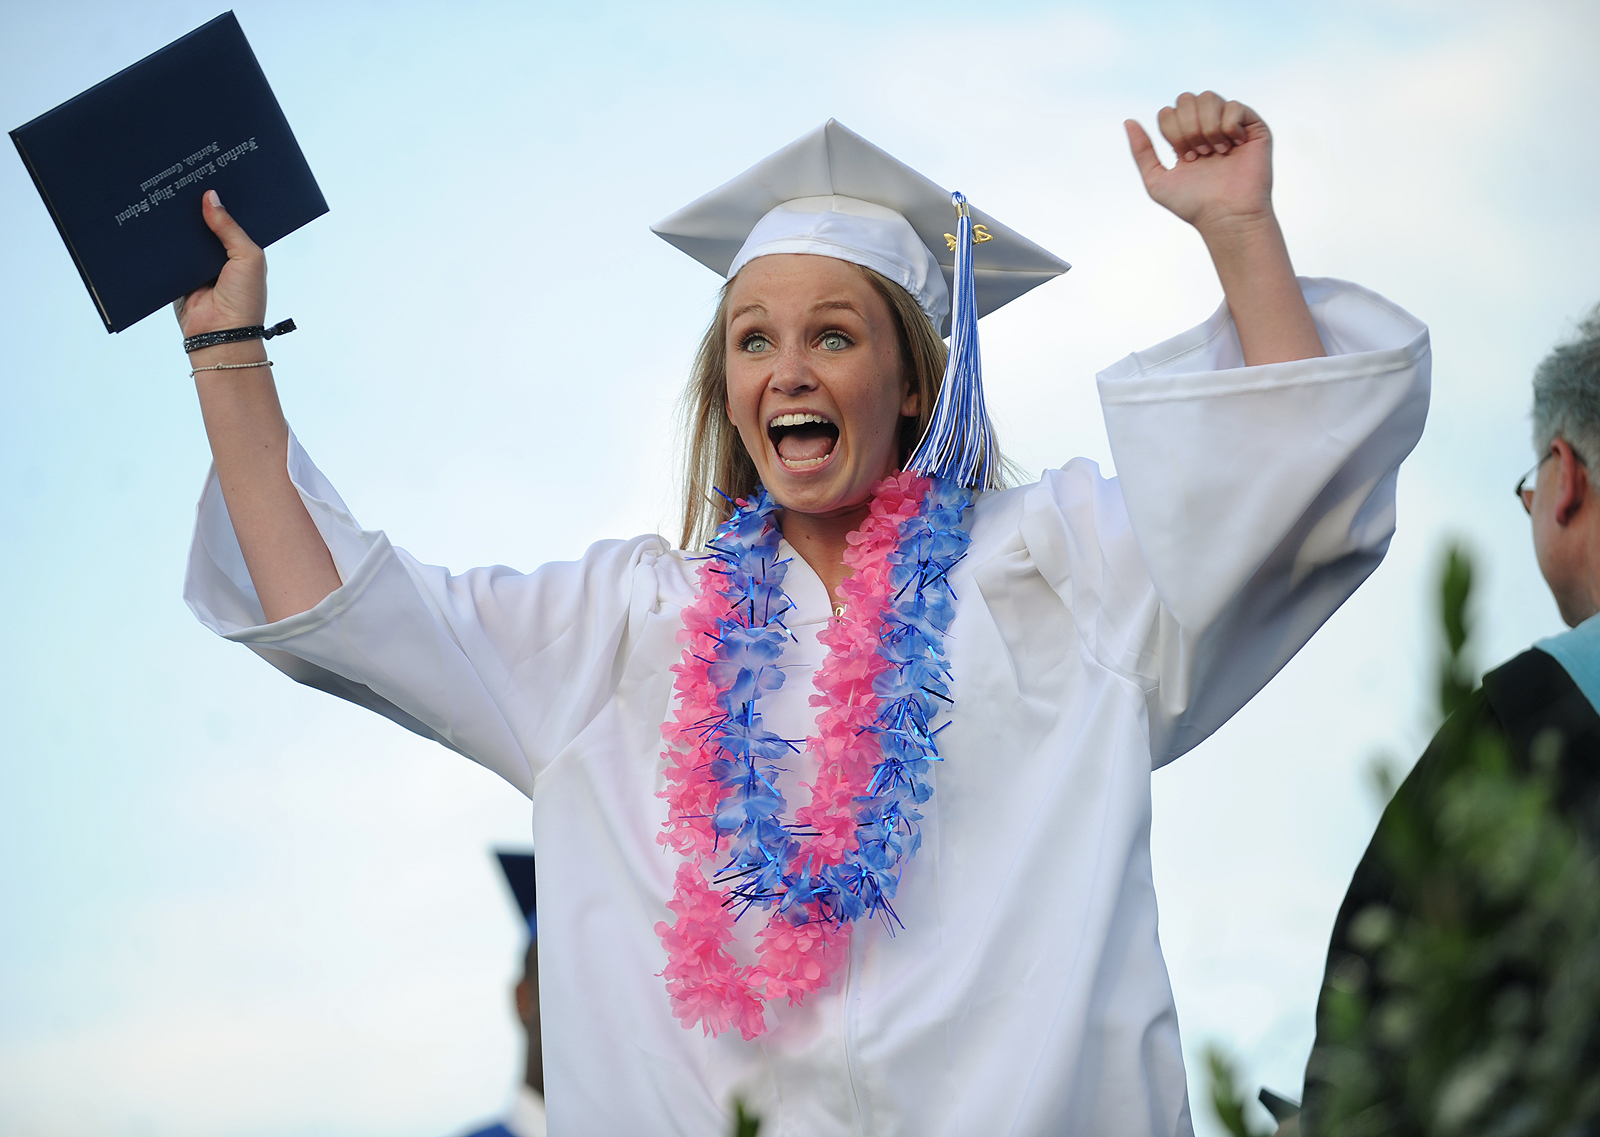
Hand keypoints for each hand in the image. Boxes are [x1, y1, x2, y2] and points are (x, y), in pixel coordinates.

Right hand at [173, 189, 267, 338]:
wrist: (221, 333)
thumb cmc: (244, 300)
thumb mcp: (247, 257)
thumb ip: (230, 228)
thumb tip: (211, 197)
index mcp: (241, 249)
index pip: (230, 218)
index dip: (222, 200)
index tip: (210, 175)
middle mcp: (219, 255)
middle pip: (204, 223)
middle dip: (196, 206)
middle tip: (184, 177)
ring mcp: (197, 265)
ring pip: (184, 235)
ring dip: (177, 221)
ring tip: (166, 190)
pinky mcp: (177, 274)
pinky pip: (167, 252)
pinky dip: (161, 239)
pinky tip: (153, 218)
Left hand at [1125, 92, 1272, 233]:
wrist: (1225, 215)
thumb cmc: (1193, 204)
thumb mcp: (1156, 180)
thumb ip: (1141, 151)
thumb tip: (1128, 121)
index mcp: (1185, 138)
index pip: (1168, 111)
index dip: (1171, 132)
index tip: (1185, 159)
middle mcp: (1207, 128)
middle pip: (1186, 99)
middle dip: (1186, 128)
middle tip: (1198, 155)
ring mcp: (1230, 125)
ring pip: (1208, 97)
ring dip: (1206, 128)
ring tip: (1216, 153)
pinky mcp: (1253, 127)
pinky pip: (1234, 105)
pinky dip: (1228, 127)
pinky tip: (1233, 146)